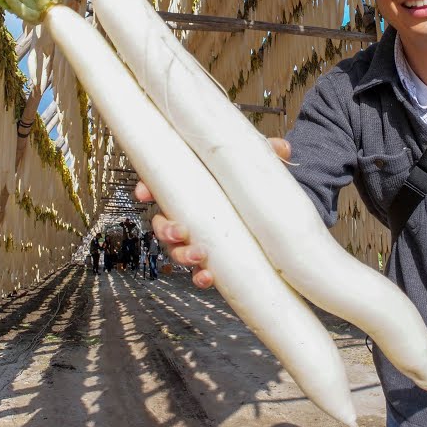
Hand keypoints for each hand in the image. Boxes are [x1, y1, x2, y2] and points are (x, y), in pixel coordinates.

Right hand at [134, 137, 291, 288]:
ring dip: (182, 255)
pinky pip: (197, 271)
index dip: (146, 189)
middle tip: (180, 231)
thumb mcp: (255, 164)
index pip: (160, 187)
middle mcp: (188, 215)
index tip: (143, 193)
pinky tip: (208, 277)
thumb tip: (282, 148)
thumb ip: (266, 153)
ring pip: (176, 250)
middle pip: (162, 224)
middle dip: (166, 230)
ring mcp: (197, 238)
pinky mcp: (212, 258)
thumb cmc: (250, 182)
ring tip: (199, 256)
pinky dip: (199, 277)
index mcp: (191, 189)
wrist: (269, 209)